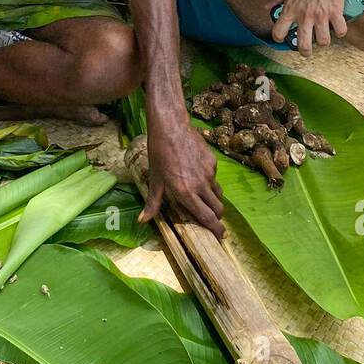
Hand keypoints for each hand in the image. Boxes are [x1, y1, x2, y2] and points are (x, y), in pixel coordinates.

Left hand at [142, 119, 224, 238]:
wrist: (171, 127)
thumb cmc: (159, 153)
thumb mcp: (155, 179)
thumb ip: (153, 203)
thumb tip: (142, 221)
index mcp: (185, 193)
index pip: (206, 217)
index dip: (216, 229)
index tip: (221, 236)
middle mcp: (201, 185)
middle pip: (217, 209)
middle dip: (216, 217)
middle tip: (212, 219)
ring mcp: (209, 173)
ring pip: (218, 193)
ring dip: (213, 200)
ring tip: (203, 198)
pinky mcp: (213, 162)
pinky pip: (214, 177)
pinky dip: (209, 181)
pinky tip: (197, 173)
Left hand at [271, 0, 346, 55]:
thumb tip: (266, 7)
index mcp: (291, 9)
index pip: (278, 32)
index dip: (279, 38)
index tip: (283, 38)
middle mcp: (305, 15)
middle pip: (303, 45)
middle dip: (305, 51)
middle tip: (307, 50)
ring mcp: (321, 14)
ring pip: (324, 41)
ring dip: (324, 41)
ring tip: (324, 36)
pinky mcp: (336, 10)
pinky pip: (341, 30)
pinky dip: (341, 31)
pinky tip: (338, 26)